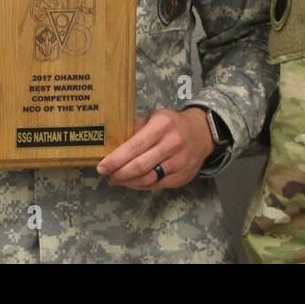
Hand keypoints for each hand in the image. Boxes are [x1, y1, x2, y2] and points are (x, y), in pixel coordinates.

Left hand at [96, 108, 214, 189]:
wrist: (202, 133)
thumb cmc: (172, 124)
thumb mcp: (154, 118)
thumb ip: (135, 129)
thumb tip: (111, 145)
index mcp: (162, 125)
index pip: (134, 146)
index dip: (115, 159)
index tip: (102, 166)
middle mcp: (173, 144)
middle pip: (139, 166)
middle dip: (118, 173)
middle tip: (107, 175)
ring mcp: (179, 162)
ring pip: (147, 179)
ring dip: (127, 182)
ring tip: (117, 179)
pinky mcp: (182, 176)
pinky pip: (156, 185)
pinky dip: (141, 185)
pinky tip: (133, 181)